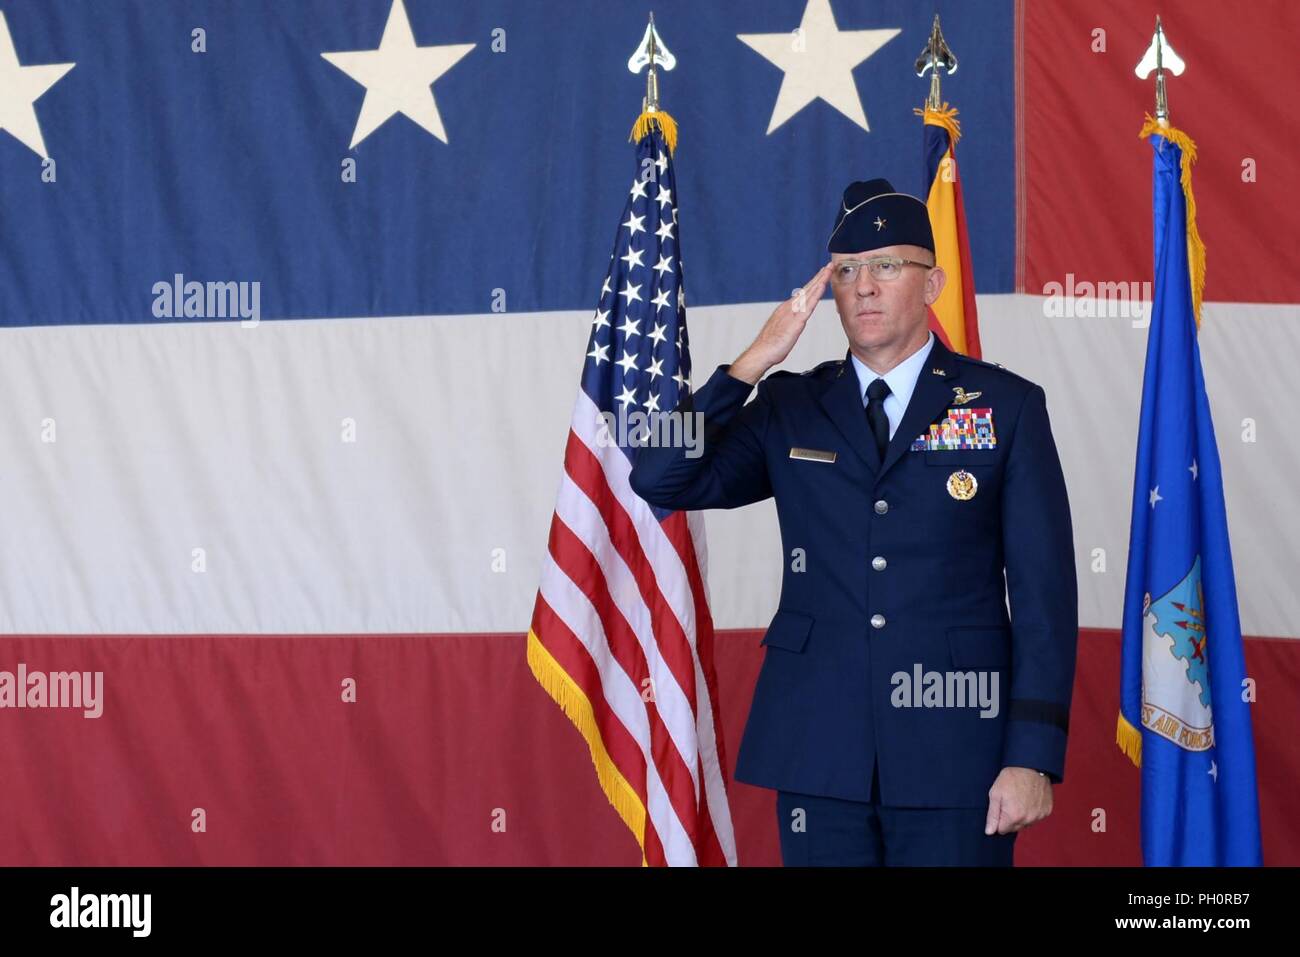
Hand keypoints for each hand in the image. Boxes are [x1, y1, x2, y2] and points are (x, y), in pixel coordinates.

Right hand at [728, 262, 832, 384]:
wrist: (761, 352)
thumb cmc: (771, 345)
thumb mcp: (783, 329)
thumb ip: (791, 322)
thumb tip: (796, 320)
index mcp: (786, 309)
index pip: (803, 293)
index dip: (813, 283)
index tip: (822, 274)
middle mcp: (789, 307)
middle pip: (807, 289)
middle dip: (819, 276)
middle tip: (829, 265)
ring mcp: (792, 313)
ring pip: (809, 293)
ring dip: (819, 281)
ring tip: (828, 271)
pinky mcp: (796, 322)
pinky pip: (808, 305)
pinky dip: (816, 294)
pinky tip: (822, 287)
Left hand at [985, 766, 1052, 834]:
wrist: (1031, 766)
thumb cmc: (1011, 778)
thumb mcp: (995, 794)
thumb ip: (992, 815)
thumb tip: (989, 832)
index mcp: (1014, 817)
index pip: (1002, 830)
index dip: (998, 819)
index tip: (1000, 807)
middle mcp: (1028, 819)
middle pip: (1014, 828)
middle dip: (1009, 819)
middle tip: (1009, 801)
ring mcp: (1039, 815)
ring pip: (1026, 823)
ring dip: (1022, 816)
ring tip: (1019, 799)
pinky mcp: (1047, 810)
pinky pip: (1036, 817)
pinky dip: (1032, 811)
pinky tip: (1029, 799)